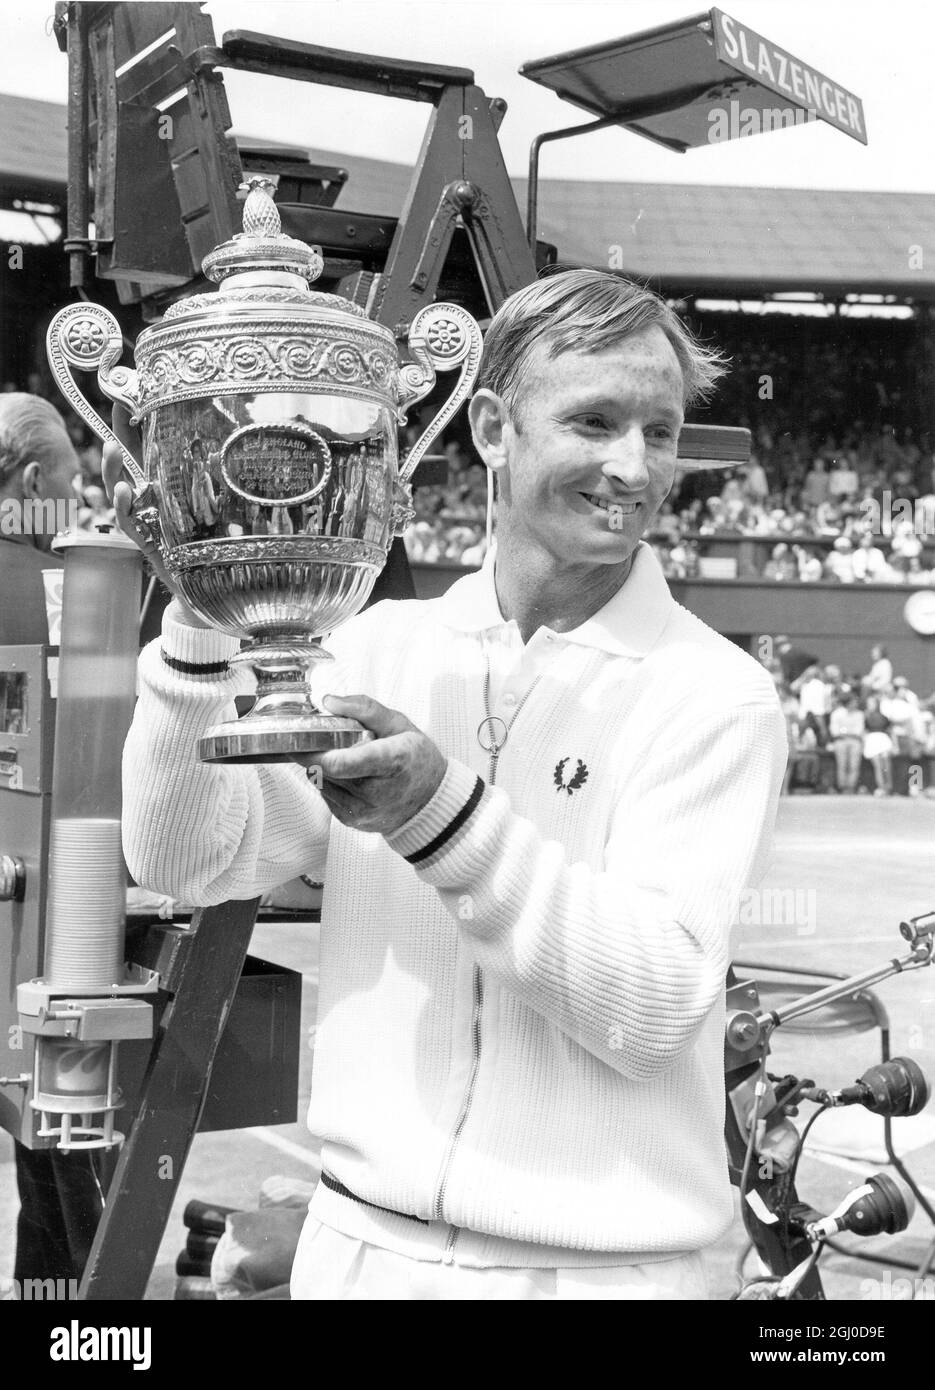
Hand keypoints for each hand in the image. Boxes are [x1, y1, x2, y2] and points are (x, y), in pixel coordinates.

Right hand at [102, 404, 210, 628]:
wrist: (220, 587)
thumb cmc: (220, 543)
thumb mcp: (222, 502)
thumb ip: (219, 477)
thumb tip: (229, 444)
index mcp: (167, 486)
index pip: (144, 450)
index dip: (131, 424)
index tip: (123, 396)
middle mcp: (153, 502)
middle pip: (126, 466)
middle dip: (118, 438)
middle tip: (115, 413)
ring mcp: (148, 522)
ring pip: (120, 493)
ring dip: (113, 470)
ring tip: (112, 449)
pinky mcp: (149, 544)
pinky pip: (130, 524)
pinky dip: (126, 507)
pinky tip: (126, 492)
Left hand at [299, 695, 446, 836]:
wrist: (430, 802)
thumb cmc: (416, 759)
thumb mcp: (399, 724)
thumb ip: (365, 708)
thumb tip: (330, 701)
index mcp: (391, 761)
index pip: (340, 763)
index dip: (314, 750)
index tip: (302, 736)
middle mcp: (376, 791)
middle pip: (325, 769)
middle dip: (315, 751)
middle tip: (318, 738)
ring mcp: (363, 810)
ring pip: (321, 781)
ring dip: (322, 765)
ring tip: (342, 755)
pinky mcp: (352, 821)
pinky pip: (326, 794)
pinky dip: (329, 780)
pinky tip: (347, 773)